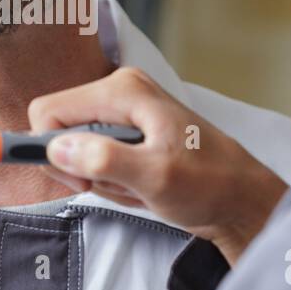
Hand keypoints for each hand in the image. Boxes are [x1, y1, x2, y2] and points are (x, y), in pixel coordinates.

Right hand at [29, 67, 288, 264]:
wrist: (241, 198)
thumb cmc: (209, 185)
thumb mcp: (156, 178)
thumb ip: (104, 160)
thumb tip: (56, 148)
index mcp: (122, 91)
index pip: (49, 111)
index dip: (51, 151)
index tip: (80, 181)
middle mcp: (120, 91)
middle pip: (61, 130)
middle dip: (82, 169)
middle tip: (121, 185)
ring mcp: (124, 110)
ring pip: (78, 149)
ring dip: (101, 179)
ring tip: (138, 186)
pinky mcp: (129, 129)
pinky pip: (97, 157)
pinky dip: (113, 180)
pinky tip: (141, 185)